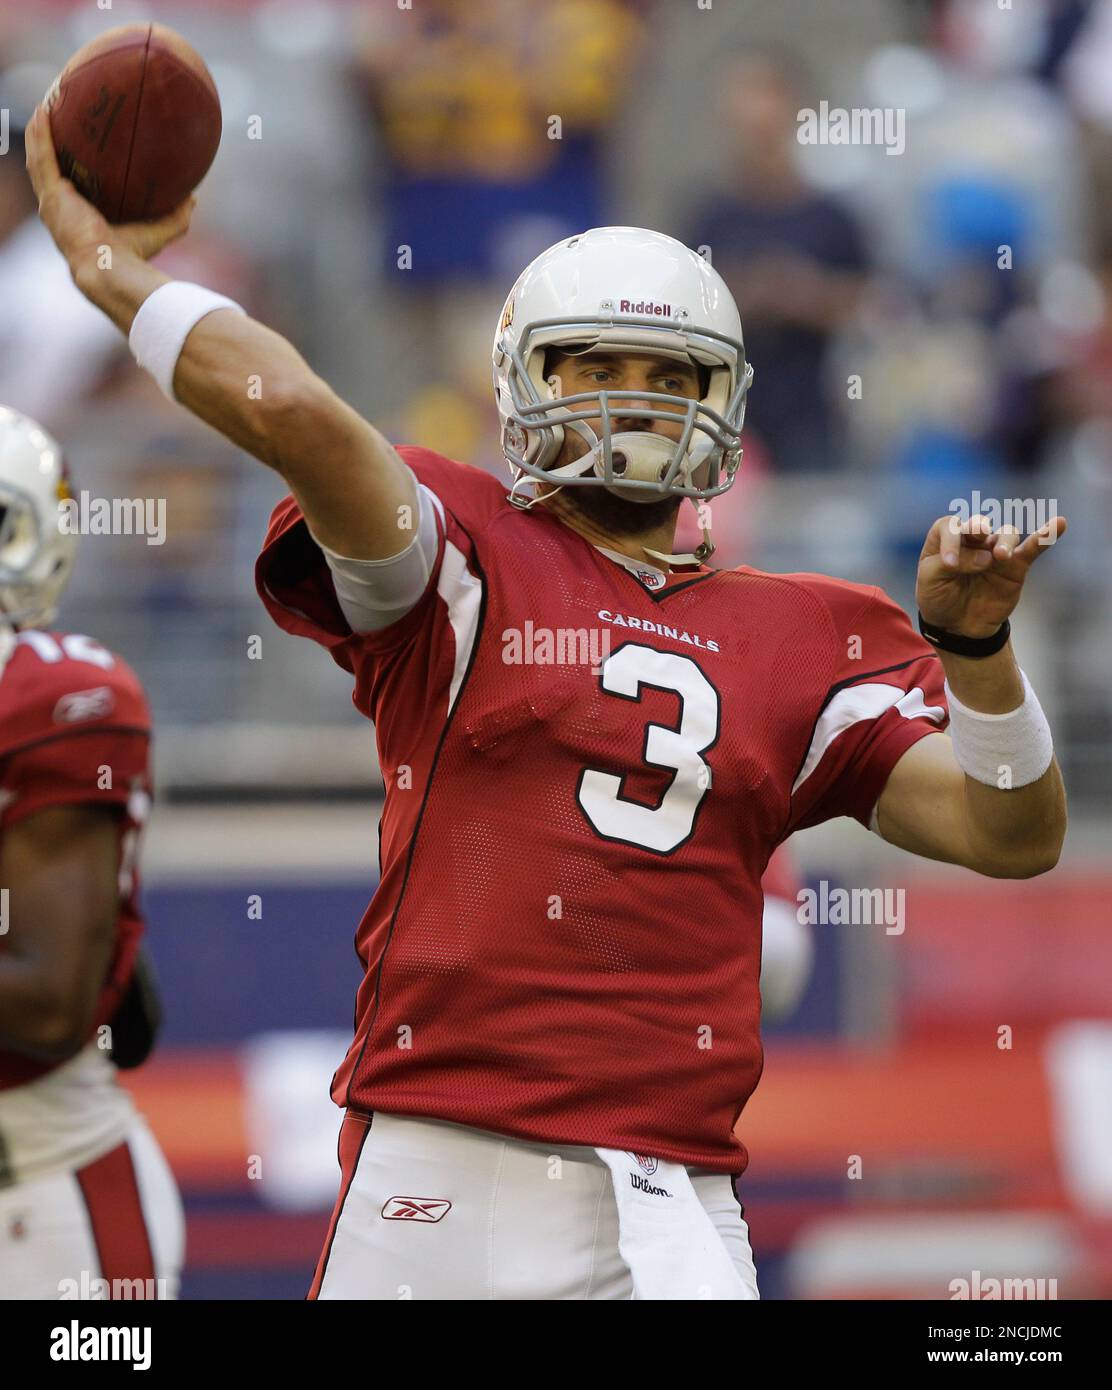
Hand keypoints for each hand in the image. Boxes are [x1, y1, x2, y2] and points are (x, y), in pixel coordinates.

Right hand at [25, 104, 194, 268]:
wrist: (111, 267)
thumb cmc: (132, 256)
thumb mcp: (158, 231)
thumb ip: (176, 215)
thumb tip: (193, 198)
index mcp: (80, 216)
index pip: (73, 186)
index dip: (72, 166)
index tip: (79, 144)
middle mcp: (61, 209)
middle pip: (52, 169)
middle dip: (50, 143)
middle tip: (56, 115)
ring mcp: (53, 203)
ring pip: (40, 159)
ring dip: (40, 132)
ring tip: (46, 105)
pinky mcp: (51, 196)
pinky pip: (41, 158)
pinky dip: (39, 135)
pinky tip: (42, 111)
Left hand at [917, 512, 1067, 638]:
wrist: (956, 626)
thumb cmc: (939, 597)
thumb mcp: (930, 581)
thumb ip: (949, 564)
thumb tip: (986, 558)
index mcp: (946, 540)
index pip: (950, 526)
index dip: (950, 540)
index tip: (949, 565)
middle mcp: (972, 541)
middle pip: (979, 524)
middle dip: (978, 527)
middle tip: (979, 534)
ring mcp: (995, 552)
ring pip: (1006, 534)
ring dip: (1004, 542)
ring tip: (1001, 556)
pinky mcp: (1015, 567)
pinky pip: (1033, 548)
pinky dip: (1046, 535)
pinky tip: (1059, 524)